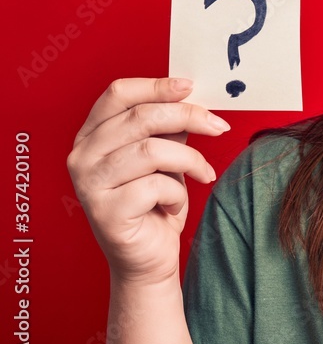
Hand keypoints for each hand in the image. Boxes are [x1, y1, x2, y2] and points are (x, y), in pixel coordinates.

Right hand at [67, 78, 228, 286]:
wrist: (148, 258)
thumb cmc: (156, 202)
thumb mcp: (164, 155)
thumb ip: (168, 127)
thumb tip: (191, 96)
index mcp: (92, 134)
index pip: (118, 94)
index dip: (157, 86)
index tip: (191, 86)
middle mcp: (83, 155)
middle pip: (140, 117)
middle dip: (188, 116)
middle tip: (219, 126)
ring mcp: (89, 184)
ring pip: (151, 150)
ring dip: (189, 161)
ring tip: (203, 174)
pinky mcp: (105, 211)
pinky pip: (155, 186)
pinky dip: (178, 194)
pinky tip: (174, 206)